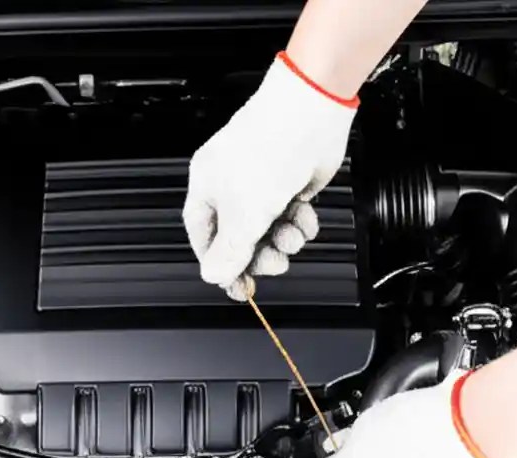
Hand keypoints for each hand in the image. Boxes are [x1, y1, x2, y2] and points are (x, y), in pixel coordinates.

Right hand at [184, 52, 356, 300]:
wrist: (312, 112)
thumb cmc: (269, 149)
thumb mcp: (243, 214)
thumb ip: (229, 251)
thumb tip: (214, 276)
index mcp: (208, 187)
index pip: (204, 237)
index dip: (220, 263)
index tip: (238, 284)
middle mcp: (233, 185)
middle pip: (240, 238)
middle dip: (260, 254)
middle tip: (274, 262)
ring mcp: (263, 183)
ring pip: (270, 230)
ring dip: (286, 239)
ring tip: (293, 233)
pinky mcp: (291, 181)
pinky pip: (292, 217)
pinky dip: (302, 222)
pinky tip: (304, 215)